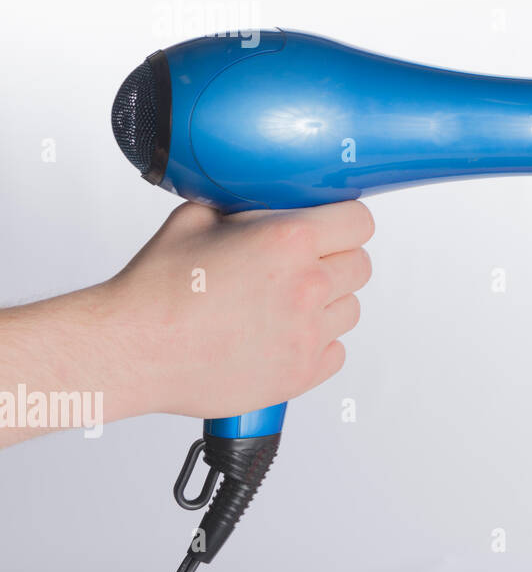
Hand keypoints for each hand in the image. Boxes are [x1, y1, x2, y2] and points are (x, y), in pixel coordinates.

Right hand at [99, 200, 374, 419]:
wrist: (132, 350)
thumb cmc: (156, 289)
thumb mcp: (197, 218)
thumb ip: (245, 205)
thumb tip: (266, 197)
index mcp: (289, 240)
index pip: (360, 221)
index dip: (344, 222)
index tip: (333, 229)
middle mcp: (308, 285)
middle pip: (360, 265)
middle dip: (335, 261)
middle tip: (300, 268)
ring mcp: (308, 333)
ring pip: (351, 309)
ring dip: (327, 304)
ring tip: (282, 305)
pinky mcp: (301, 373)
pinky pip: (336, 352)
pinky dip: (316, 345)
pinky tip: (280, 336)